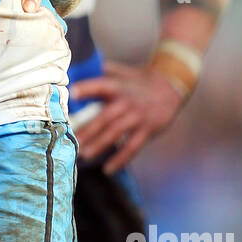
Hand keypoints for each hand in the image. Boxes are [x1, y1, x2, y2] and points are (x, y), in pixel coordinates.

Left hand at [70, 60, 186, 171]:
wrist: (171, 86)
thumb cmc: (137, 80)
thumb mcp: (122, 72)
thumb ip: (100, 72)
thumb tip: (73, 72)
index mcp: (118, 86)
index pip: (101, 85)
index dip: (87, 88)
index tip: (72, 92)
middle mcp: (127, 101)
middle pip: (105, 116)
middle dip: (88, 129)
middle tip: (71, 140)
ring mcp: (138, 117)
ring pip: (116, 133)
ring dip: (99, 144)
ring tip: (84, 154)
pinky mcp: (148, 130)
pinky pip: (133, 147)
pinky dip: (121, 159)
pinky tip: (107, 169)